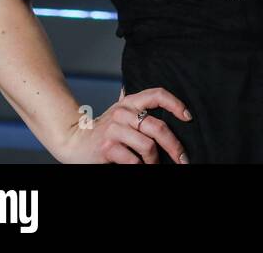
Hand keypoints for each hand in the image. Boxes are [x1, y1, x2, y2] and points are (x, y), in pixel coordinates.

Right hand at [58, 87, 191, 163]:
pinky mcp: (107, 147)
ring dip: (155, 160)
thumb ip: (137, 104)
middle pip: (157, 127)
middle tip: (183, 158)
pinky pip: (133, 160)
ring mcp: (114, 130)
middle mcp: (122, 112)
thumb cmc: (103, 130)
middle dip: (174, 145)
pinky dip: (140, 166)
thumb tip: (160, 97)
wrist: (74, 142)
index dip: (175, 104)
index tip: (188, 117)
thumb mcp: (120, 113)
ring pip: (148, 146)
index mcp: (129, 101)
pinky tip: (140, 167)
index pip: (157, 94)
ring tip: (154, 165)